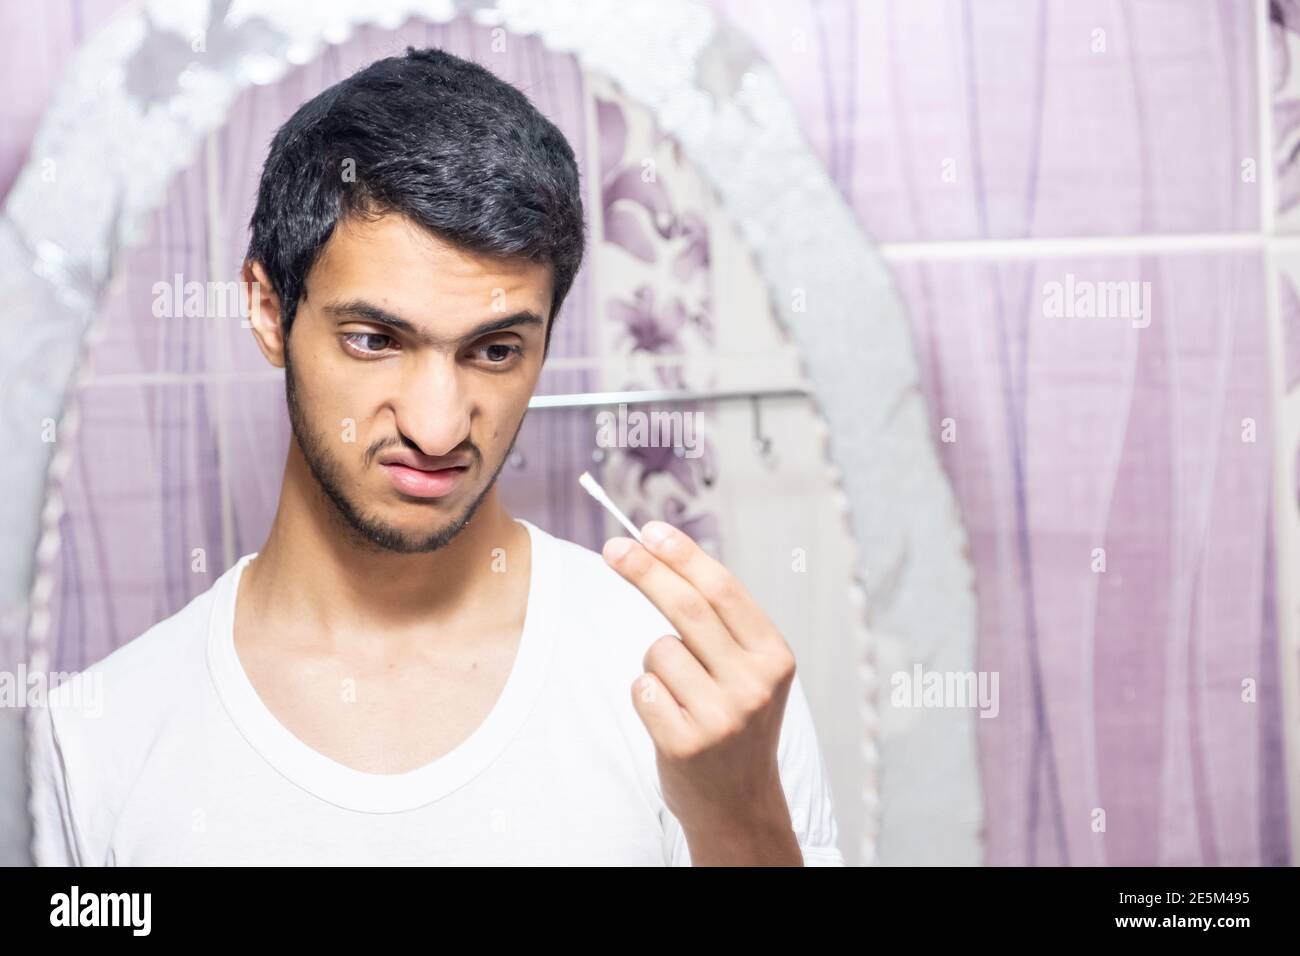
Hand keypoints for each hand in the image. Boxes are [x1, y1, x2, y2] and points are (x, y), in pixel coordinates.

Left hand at [602, 520, 801, 865]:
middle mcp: (753, 685)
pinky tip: (670, 718)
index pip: (724, 590)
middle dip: (645, 570)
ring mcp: (720, 717)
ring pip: (659, 650)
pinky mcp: (684, 744)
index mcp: (774, 657)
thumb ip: (721, 622)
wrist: (738, 803)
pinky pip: (642, 688)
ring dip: (655, 661)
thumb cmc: (735, 721)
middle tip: (613, 548)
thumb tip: (664, 553)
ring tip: (680, 694)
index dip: (683, 555)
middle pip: (687, 607)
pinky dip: (646, 694)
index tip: (650, 530)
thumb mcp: (750, 670)